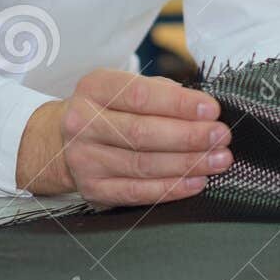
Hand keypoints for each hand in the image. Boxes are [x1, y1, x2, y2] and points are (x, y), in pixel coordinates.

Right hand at [16, 69, 229, 206]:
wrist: (59, 142)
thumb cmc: (106, 110)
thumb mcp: (121, 87)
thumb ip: (159, 91)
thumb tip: (201, 107)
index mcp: (93, 88)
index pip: (139, 95)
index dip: (179, 104)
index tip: (211, 109)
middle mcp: (83, 123)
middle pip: (142, 132)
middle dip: (189, 136)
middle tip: (221, 136)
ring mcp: (85, 159)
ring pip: (143, 164)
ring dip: (187, 164)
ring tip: (218, 160)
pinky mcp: (93, 189)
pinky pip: (137, 192)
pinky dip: (170, 188)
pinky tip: (196, 182)